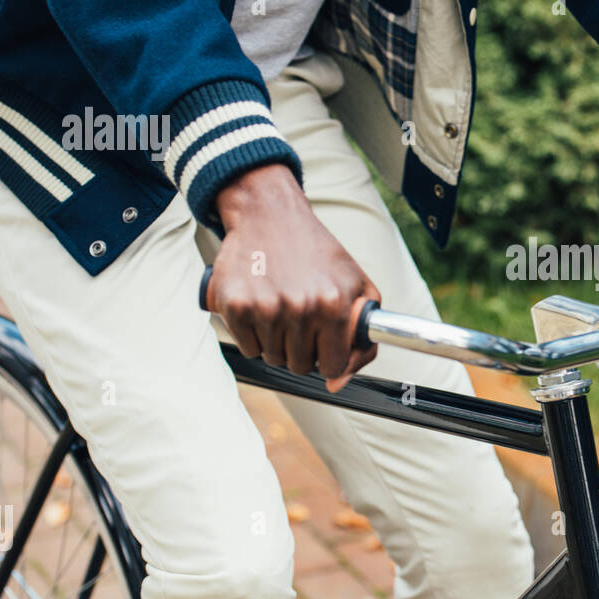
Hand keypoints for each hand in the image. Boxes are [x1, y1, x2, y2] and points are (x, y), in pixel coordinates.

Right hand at [207, 164, 379, 391]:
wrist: (270, 216)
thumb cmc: (317, 253)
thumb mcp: (358, 285)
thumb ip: (362, 338)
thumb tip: (337, 383)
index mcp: (334, 304)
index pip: (334, 367)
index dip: (329, 358)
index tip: (324, 344)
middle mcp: (301, 308)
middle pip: (301, 366)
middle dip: (302, 350)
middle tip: (300, 319)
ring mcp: (266, 307)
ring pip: (273, 358)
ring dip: (277, 342)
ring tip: (281, 308)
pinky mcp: (235, 305)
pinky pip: (248, 348)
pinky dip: (254, 335)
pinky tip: (262, 306)